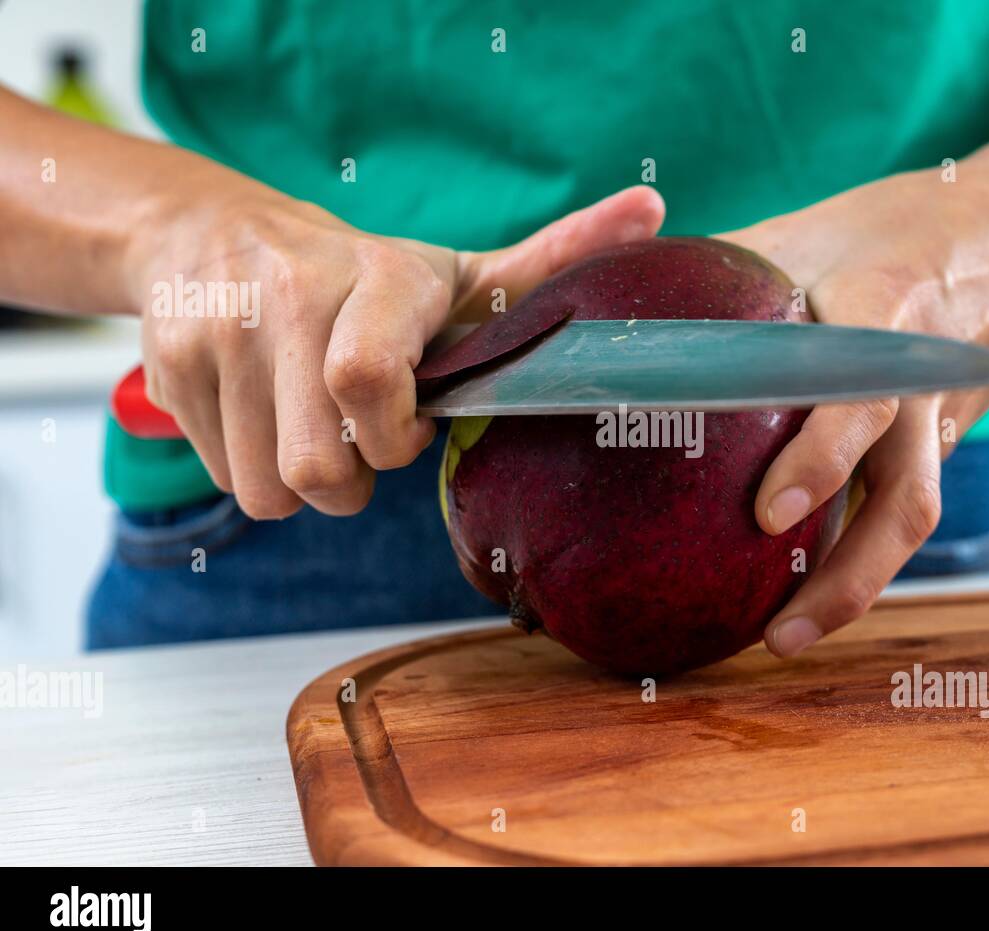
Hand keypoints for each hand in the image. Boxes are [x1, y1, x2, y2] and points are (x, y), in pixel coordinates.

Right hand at [135, 185, 664, 518]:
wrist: (215, 235)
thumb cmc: (362, 276)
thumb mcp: (459, 272)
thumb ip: (554, 259)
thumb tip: (652, 212)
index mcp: (379, 279)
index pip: (367, 382)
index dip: (393, 434)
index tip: (405, 424)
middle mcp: (290, 296)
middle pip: (317, 469)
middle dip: (350, 482)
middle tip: (362, 438)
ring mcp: (220, 332)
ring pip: (267, 491)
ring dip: (301, 483)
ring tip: (316, 424)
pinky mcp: (168, 367)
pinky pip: (224, 479)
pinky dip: (252, 469)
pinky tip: (268, 416)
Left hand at [718, 136, 988, 656]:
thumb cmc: (890, 230)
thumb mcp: (807, 233)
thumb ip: (729, 278)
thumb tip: (621, 324)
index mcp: (886, 313)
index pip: (858, 398)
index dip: (820, 458)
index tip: (767, 514)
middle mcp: (923, 383)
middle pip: (904, 497)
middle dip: (846, 573)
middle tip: (775, 629)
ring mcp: (940, 424)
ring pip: (910, 519)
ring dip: (853, 588)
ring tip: (782, 638)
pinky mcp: (939, 447)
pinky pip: (900, 508)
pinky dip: (857, 557)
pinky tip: (802, 594)